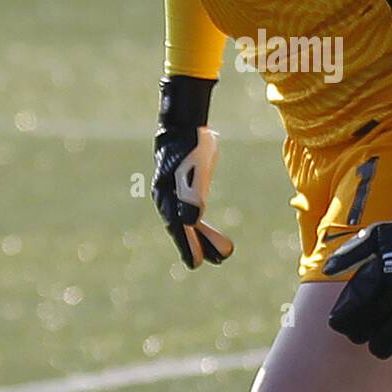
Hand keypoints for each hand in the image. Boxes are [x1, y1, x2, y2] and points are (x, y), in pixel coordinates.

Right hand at [152, 125, 233, 269]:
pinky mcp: (187, 190)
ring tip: (224, 252)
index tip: (197, 264)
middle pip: (184, 229)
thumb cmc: (190, 147)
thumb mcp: (196, 170)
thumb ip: (193, 196)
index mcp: (168, 196)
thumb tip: (191, 222)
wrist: (184, 127)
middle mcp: (168, 199)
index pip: (178, 227)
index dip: (187, 246)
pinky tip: (209, 233)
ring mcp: (176, 195)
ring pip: (189, 223)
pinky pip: (192, 213)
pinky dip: (201, 226)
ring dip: (203, 238)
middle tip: (220, 260)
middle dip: (199, 246)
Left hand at [321, 164, 391, 360]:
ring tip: (377, 350)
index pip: (360, 294)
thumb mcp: (372, 236)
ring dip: (387, 341)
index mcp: (383, 264)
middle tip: (355, 337)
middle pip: (377, 313)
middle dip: (361, 330)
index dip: (345, 313)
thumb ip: (350, 254)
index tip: (335, 324)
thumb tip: (326, 271)